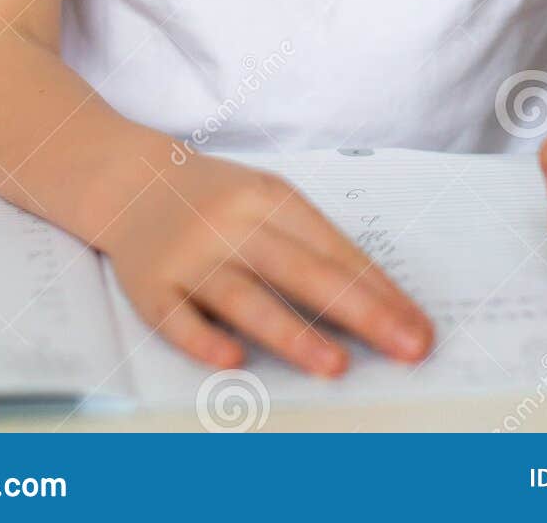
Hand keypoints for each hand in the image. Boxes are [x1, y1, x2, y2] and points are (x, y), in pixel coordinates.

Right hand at [103, 149, 434, 375]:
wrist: (129, 181)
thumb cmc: (216, 200)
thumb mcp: (266, 200)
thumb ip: (311, 245)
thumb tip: (377, 302)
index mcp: (270, 198)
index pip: (334, 248)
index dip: (379, 290)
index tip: (417, 327)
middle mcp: (232, 224)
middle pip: (302, 270)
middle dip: (360, 311)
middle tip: (405, 346)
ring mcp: (190, 257)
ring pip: (244, 296)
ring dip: (292, 332)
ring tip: (336, 365)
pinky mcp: (150, 288)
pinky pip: (177, 319)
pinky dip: (204, 340)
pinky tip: (234, 362)